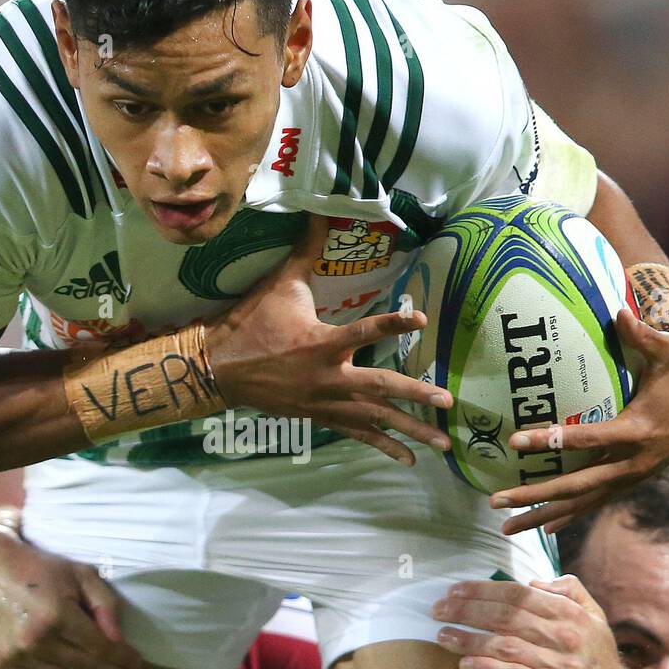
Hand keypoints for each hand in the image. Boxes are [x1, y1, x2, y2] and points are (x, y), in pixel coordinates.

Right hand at [0, 531, 145, 668]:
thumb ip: (104, 605)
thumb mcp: (79, 573)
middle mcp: (36, 640)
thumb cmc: (37, 567)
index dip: (122, 660)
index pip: (99, 648)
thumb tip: (120, 641)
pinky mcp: (4, 665)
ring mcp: (17, 656)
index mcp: (56, 614)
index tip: (139, 664)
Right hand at [205, 216, 451, 465]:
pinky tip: (410, 459)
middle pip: (379, 388)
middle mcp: (328, 377)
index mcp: (321, 343)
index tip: (421, 320)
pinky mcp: (321, 417)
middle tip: (446, 400)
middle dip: (415, 394)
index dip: (393, 325)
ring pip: (374, 419)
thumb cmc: (252, 322)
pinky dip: (384, 446)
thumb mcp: (281, 284)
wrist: (221, 368)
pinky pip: (358, 434)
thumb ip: (307, 250)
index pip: (364, 331)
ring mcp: (326, 402)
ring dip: (410, 431)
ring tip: (443, 444)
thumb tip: (320, 210)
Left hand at [432, 575, 642, 668]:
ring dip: (470, 640)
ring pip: (507, 646)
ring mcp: (563, 666)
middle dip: (467, 611)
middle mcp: (567, 636)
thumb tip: (535, 582)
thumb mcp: (595, 619)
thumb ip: (569, 592)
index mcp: (570, 614)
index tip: (453, 590)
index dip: (482, 591)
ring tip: (442, 636)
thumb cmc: (598, 661)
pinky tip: (465, 667)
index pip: (518, 595)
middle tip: (437, 610)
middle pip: (507, 617)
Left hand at [489, 310, 668, 534]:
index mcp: (637, 431)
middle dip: (534, 495)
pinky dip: (568, 516)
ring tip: (507, 527)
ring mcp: (632, 476)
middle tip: (494, 500)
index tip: (513, 441)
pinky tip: (544, 528)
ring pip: (582, 504)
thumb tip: (620, 312)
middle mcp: (632, 463)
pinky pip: (595, 503)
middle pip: (576, 486)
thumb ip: (644, 336)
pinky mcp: (631, 481)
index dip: (549, 440)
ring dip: (544, 515)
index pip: (585, 440)